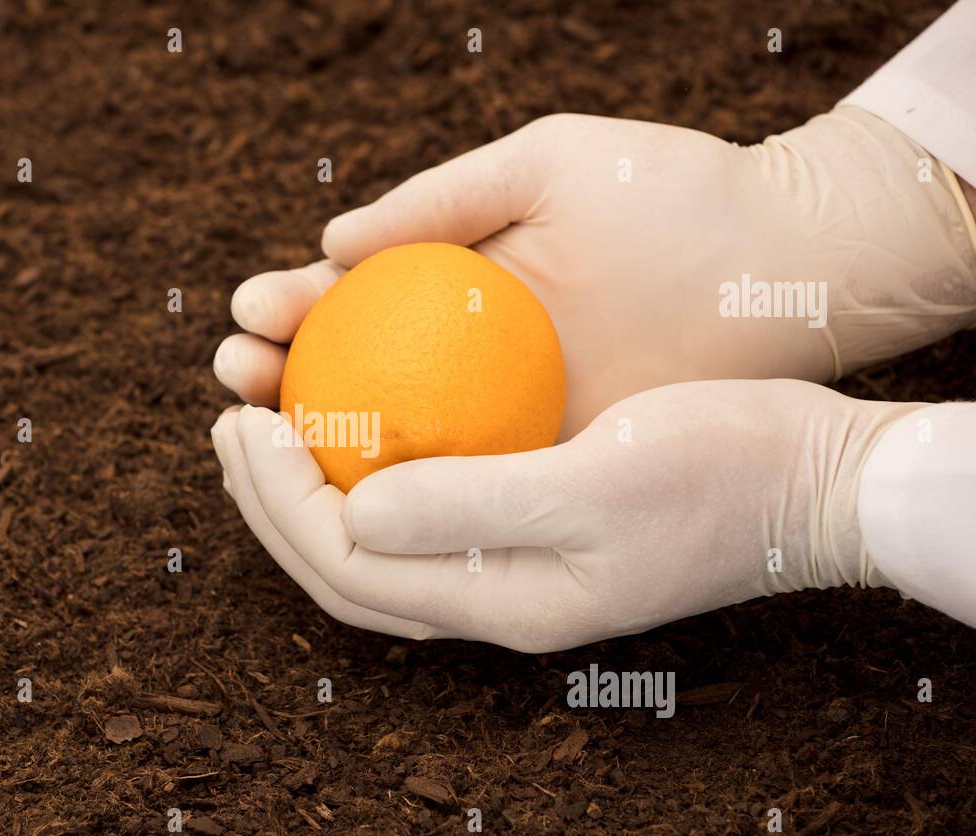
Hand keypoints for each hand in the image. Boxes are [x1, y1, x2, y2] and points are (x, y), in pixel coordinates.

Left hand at [211, 380, 922, 652]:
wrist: (812, 483)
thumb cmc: (718, 470)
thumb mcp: (596, 481)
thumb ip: (469, 507)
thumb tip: (351, 514)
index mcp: (501, 600)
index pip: (350, 566)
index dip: (281, 501)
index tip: (246, 422)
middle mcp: (496, 601)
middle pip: (346, 571)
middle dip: (270, 506)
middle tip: (229, 423)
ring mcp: (515, 574)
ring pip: (376, 551)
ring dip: (308, 497)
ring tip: (266, 428)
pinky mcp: (535, 534)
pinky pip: (421, 518)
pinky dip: (369, 480)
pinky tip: (358, 426)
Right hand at [215, 107, 975, 438]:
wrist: (775, 261)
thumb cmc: (668, 196)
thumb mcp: (546, 168)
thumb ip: (442, 197)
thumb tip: (333, 242)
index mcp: (450, 285)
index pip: (344, 303)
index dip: (287, 311)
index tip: (250, 313)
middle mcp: (459, 357)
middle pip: (343, 376)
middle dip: (274, 377)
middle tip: (237, 372)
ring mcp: (495, 418)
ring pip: (381, 442)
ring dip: (310, 439)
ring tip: (259, 424)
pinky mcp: (538, 465)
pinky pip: (451, 486)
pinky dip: (393, 490)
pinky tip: (348, 484)